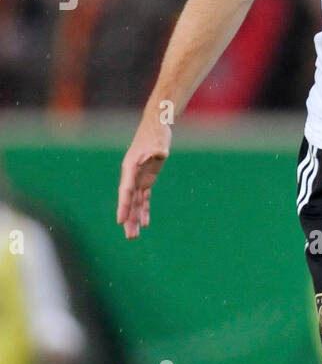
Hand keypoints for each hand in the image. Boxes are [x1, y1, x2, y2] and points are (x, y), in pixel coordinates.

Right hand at [117, 118, 171, 238]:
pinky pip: (144, 198)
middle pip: (129, 201)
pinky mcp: (146, 179)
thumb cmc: (157, 133)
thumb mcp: (158, 141)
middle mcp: (132, 175)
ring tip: (134, 236)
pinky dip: (144, 210)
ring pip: (134, 203)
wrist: (156, 125)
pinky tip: (145, 223)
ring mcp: (138, 178)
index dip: (123, 207)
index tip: (121, 221)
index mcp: (131, 168)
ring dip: (135, 219)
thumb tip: (158, 154)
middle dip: (129, 219)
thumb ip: (158, 150)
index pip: (126, 191)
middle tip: (130, 237)